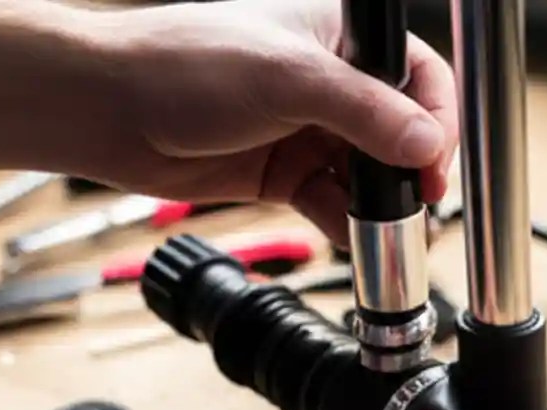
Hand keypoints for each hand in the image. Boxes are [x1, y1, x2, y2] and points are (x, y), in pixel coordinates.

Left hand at [81, 0, 458, 246]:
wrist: (111, 110)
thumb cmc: (185, 65)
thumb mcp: (290, 80)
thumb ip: (366, 113)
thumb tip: (426, 144)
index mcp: (340, 34)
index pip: (418, 76)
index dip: (436, 121)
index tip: (434, 164)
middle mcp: (330, 80)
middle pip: (398, 132)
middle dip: (409, 172)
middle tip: (416, 206)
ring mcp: (307, 129)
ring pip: (366, 174)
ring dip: (378, 206)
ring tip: (381, 232)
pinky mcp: (283, 172)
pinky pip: (331, 202)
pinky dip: (344, 223)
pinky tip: (348, 238)